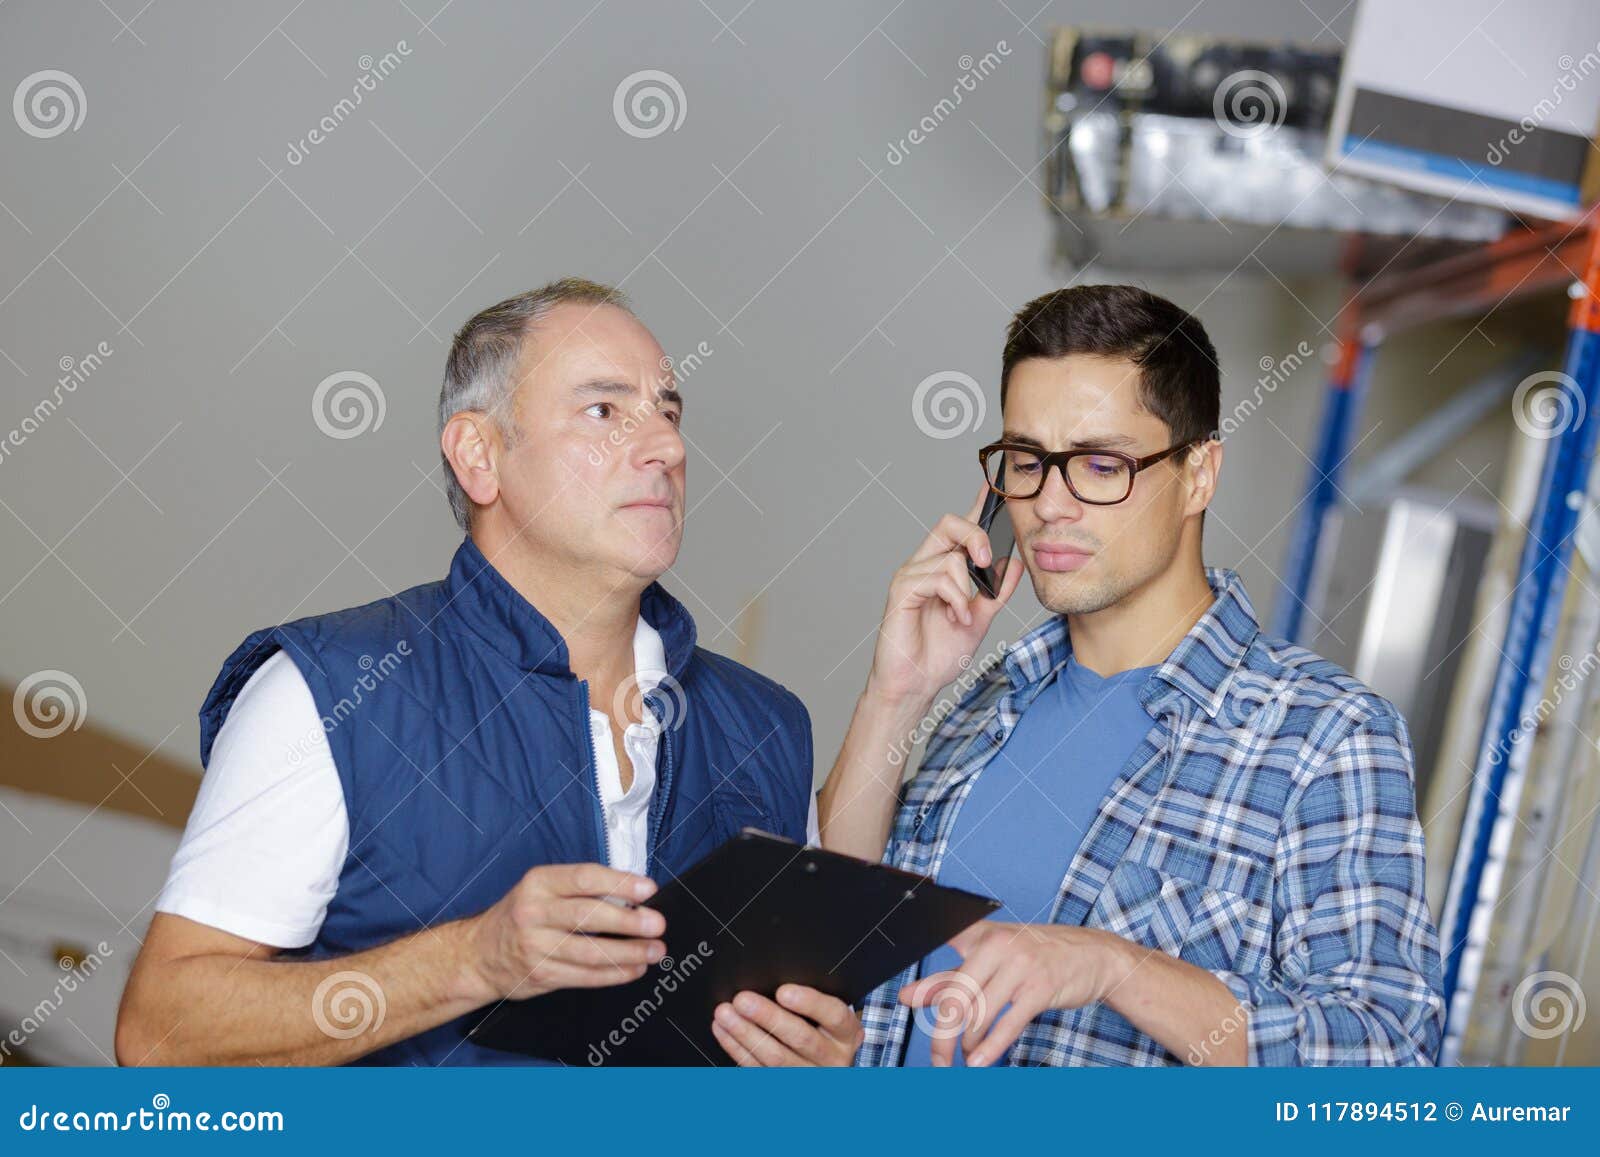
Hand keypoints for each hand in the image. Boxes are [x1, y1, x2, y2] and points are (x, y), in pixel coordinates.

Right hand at [465, 863, 665, 1002]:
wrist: (478, 954)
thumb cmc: (522, 915)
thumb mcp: (543, 889)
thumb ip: (581, 890)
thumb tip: (633, 896)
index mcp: (539, 883)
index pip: (584, 878)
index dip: (619, 883)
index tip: (648, 889)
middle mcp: (534, 913)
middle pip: (588, 916)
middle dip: (628, 921)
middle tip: (657, 924)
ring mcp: (535, 946)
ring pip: (589, 952)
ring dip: (628, 953)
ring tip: (655, 951)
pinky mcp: (540, 975)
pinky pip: (584, 976)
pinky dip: (613, 974)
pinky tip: (634, 969)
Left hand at [710, 985, 863, 1066]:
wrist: (824, 1067)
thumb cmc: (822, 1030)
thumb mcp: (826, 1016)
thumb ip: (809, 1002)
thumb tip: (771, 980)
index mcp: (846, 1034)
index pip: (834, 1016)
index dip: (810, 1003)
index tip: (783, 991)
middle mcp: (832, 1058)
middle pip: (801, 1038)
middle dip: (768, 1017)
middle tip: (742, 1000)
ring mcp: (810, 1077)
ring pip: (776, 1058)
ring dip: (746, 1034)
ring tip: (725, 1014)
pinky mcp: (786, 1088)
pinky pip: (758, 1070)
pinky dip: (737, 1048)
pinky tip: (724, 1031)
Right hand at [865, 483, 1024, 707]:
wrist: (916, 683)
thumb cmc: (940, 652)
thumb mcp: (981, 617)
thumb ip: (997, 591)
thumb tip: (1017, 563)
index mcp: (944, 567)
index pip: (961, 527)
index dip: (978, 504)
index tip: (995, 483)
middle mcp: (925, 564)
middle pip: (951, 523)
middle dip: (976, 536)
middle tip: (988, 560)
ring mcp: (911, 575)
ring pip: (949, 557)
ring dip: (966, 590)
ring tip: (961, 615)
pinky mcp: (902, 589)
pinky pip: (937, 577)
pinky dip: (955, 599)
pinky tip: (953, 617)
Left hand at [898, 922, 1118, 1065]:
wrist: (1094, 955)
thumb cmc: (1036, 956)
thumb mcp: (991, 960)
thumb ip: (949, 978)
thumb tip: (907, 997)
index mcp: (980, 933)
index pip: (939, 944)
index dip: (922, 964)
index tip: (901, 998)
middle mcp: (996, 945)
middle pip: (956, 997)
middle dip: (942, 1036)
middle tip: (937, 1061)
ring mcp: (1019, 965)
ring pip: (979, 1013)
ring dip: (968, 1044)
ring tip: (967, 1056)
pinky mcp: (1040, 988)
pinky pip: (1007, 1024)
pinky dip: (990, 1048)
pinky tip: (979, 1062)